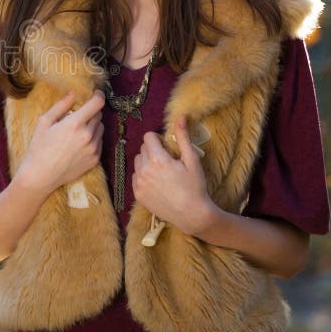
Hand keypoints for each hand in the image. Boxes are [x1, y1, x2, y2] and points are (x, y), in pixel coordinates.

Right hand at [15, 90, 104, 195]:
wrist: (41, 175)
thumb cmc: (39, 147)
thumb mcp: (45, 122)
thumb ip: (61, 105)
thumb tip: (73, 93)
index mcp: (74, 124)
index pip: (97, 104)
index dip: (98, 95)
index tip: (96, 93)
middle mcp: (87, 136)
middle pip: (99, 115)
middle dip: (91, 112)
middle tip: (79, 115)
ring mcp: (93, 149)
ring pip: (101, 128)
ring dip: (93, 125)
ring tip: (78, 131)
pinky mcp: (95, 160)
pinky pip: (100, 142)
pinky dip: (93, 139)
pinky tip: (79, 143)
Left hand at [133, 115, 216, 235]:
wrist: (192, 214)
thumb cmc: (195, 186)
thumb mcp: (192, 160)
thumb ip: (183, 137)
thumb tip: (180, 117)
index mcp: (157, 159)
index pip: (148, 137)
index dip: (158, 139)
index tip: (168, 148)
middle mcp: (144, 169)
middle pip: (142, 148)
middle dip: (153, 150)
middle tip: (167, 161)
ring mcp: (138, 182)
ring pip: (137, 161)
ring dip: (147, 162)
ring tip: (162, 172)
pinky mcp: (137, 194)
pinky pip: (135, 176)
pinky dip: (143, 176)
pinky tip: (157, 183)